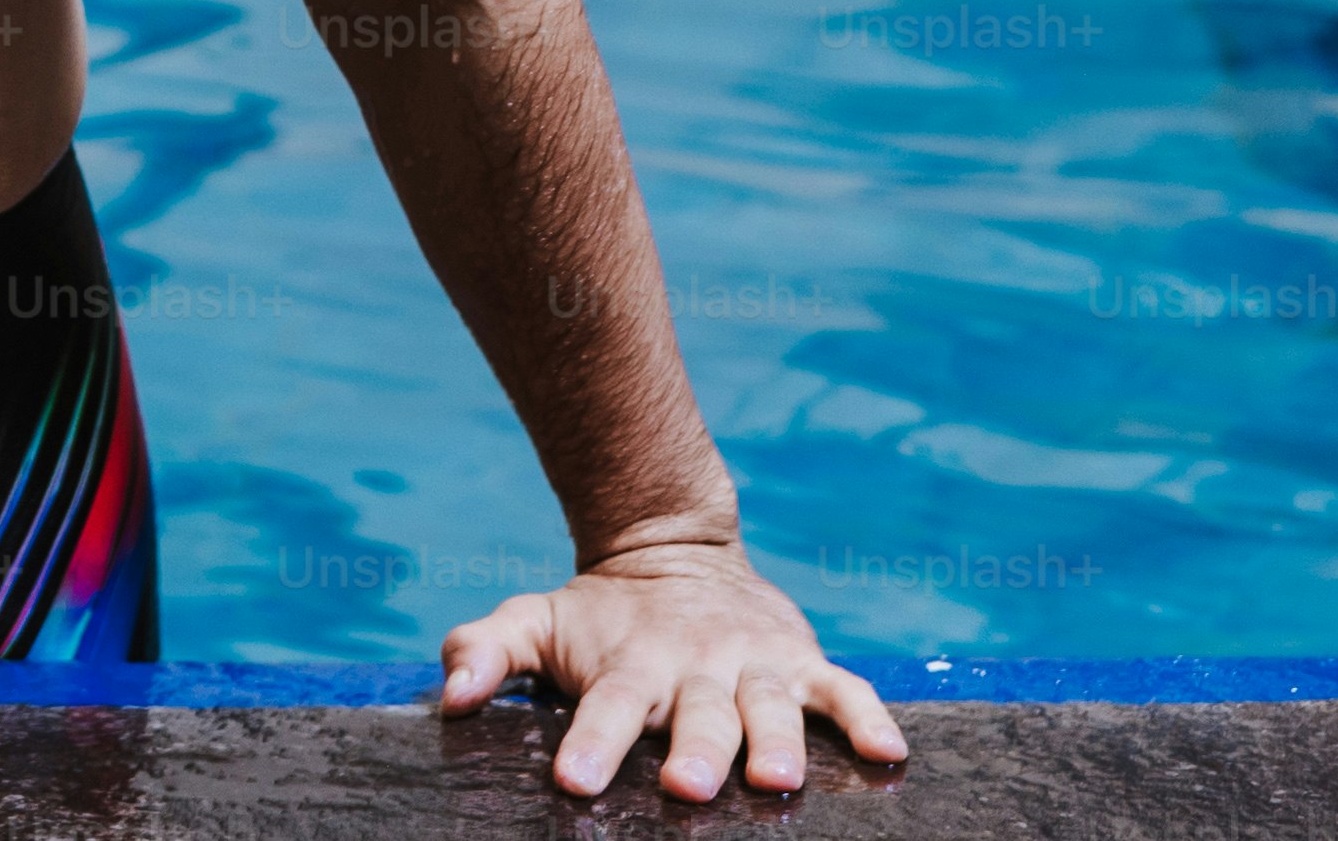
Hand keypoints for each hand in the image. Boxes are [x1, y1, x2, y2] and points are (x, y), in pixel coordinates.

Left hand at [435, 540, 906, 800]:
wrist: (672, 551)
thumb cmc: (597, 616)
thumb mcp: (534, 621)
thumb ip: (486, 651)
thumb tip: (448, 695)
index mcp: (630, 665)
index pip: (608, 707)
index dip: (594, 744)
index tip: (575, 779)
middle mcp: (695, 667)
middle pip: (698, 715)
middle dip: (695, 751)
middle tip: (688, 787)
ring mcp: (753, 665)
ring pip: (770, 707)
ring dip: (775, 742)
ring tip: (778, 781)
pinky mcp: (800, 662)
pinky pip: (842, 690)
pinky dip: (866, 718)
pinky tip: (889, 753)